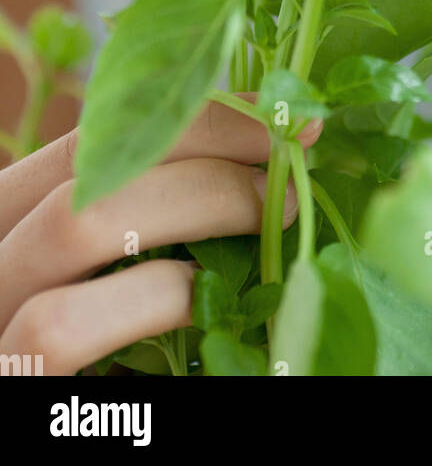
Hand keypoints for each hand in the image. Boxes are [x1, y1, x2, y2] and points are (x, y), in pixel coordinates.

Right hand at [0, 95, 320, 374]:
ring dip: (197, 202)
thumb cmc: (110, 370)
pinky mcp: (10, 385)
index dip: (197, 116)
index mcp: (17, 220)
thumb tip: (269, 170)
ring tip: (274, 218)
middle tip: (290, 166)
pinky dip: (149, 298)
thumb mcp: (122, 282)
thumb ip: (159, 229)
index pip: (99, 135)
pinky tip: (205, 301)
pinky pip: (60, 326)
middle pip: (92, 159)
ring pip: (77, 220)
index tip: (283, 118)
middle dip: (207, 145)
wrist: (65, 429)